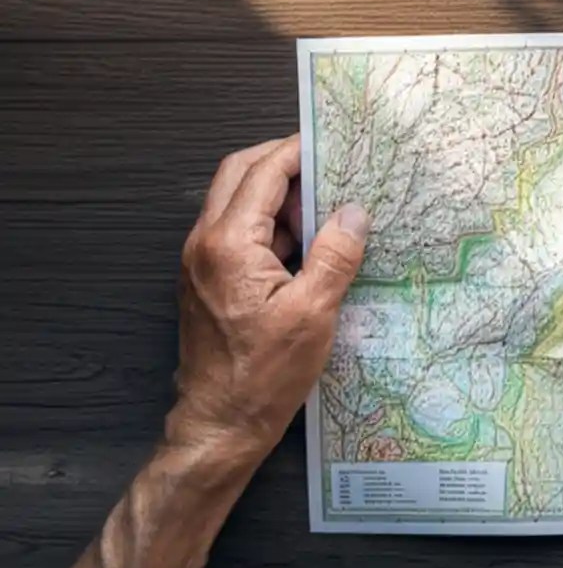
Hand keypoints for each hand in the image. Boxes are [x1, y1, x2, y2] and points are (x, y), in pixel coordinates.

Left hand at [172, 134, 368, 458]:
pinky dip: (272, 228)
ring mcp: (203, 263)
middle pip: (240, 176)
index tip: (330, 145)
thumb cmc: (263, 376)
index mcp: (229, 244)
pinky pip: (239, 235)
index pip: (263, 173)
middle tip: (328, 169)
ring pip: (238, 204)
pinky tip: (308, 246)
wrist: (220, 422)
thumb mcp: (314, 313)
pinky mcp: (210, 282)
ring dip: (279, 198)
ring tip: (327, 211)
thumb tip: (354, 215)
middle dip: (283, 164)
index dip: (297, 152)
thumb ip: (335, 256)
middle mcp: (206, 245)